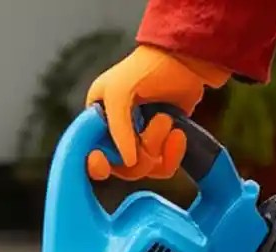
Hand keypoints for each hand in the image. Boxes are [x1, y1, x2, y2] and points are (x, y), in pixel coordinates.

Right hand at [85, 44, 228, 181]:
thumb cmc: (146, 68)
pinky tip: (178, 134)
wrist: (186, 58)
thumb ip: (117, 128)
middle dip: (140, 149)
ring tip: (167, 119)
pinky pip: (163, 167)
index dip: (95, 164)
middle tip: (158, 121)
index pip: (88, 155)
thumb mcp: (119, 92)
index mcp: (95, 121)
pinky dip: (173, 154)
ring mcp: (139, 141)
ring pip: (143, 168)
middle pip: (119, 168)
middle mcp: (114, 135)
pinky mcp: (162, 144)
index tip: (101, 159)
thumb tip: (126, 162)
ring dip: (157, 145)